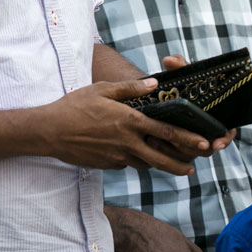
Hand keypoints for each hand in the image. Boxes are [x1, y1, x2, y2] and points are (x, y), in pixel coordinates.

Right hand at [37, 78, 211, 173]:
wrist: (48, 131)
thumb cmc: (74, 106)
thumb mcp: (102, 90)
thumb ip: (131, 88)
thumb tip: (155, 83)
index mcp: (129, 121)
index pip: (165, 132)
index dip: (187, 139)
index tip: (203, 143)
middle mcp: (127, 142)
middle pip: (161, 157)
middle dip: (179, 164)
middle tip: (193, 168)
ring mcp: (117, 156)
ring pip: (145, 163)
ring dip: (158, 164)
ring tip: (171, 164)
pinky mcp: (108, 165)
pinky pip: (128, 164)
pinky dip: (135, 161)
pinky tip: (137, 155)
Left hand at [155, 55, 236, 159]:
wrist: (167, 94)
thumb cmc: (182, 85)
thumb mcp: (184, 74)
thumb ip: (180, 66)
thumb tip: (169, 60)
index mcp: (217, 118)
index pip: (227, 133)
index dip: (224, 140)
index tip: (217, 143)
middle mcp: (207, 134)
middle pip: (206, 149)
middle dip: (194, 147)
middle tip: (181, 144)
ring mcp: (192, 143)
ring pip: (189, 155)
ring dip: (177, 151)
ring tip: (161, 141)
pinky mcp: (177, 149)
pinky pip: (174, 158)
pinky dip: (164, 152)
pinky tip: (152, 142)